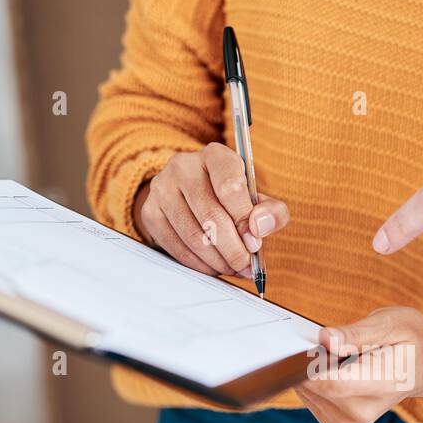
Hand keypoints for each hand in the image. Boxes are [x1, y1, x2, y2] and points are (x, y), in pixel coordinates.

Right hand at [135, 142, 289, 275]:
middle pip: (211, 217)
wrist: (189, 195)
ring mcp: (162, 189)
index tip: (255, 243)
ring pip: (194, 237)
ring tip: (233, 267)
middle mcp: (184, 167)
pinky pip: (177, 248)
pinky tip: (214, 266)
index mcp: (215, 155)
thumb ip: (271, 211)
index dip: (245, 220)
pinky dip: (200, 265)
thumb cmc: (229, 198)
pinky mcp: (150, 212)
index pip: (230, 187)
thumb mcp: (256, 198)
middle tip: (246, 266)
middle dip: (234, 249)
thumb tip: (260, 228)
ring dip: (218, 261)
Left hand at [295, 300, 422, 422]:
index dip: (312, 362)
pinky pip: (310, 399)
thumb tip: (324, 339)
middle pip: (313, 386)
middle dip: (314, 360)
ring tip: (345, 358)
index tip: (314, 343)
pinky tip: (338, 371)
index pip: (331, 383)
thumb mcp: (392, 323)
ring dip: (315, 370)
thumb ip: (356, 333)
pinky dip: (317, 381)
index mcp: (380, 386)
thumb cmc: (413, 341)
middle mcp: (362, 413)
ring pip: (308, 392)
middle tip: (338, 344)